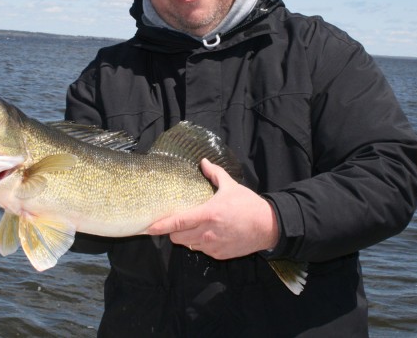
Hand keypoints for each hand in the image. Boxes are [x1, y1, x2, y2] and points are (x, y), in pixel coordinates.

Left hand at [147, 158, 279, 259]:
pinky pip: (202, 249)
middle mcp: (207, 233)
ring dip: (187, 237)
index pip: (178, 223)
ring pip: (188, 244)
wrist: (268, 226)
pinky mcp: (219, 254)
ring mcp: (213, 246)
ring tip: (195, 226)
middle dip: (173, 231)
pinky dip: (200, 242)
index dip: (161, 226)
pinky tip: (209, 233)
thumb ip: (214, 174)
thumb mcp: (231, 186)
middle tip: (177, 222)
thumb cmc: (248, 205)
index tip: (148, 227)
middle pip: (177, 237)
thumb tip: (203, 162)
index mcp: (208, 214)